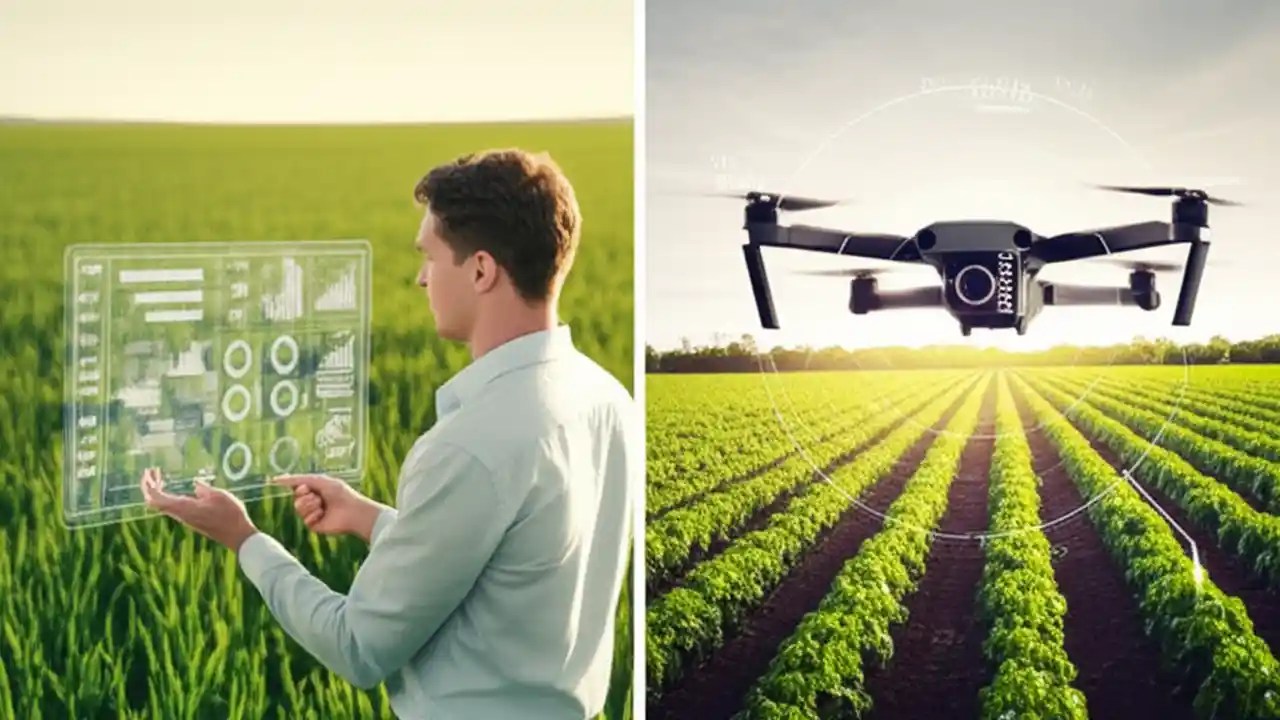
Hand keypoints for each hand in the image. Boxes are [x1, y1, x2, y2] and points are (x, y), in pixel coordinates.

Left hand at [140, 468, 257, 551]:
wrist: (237, 535)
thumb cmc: (230, 514)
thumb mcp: (219, 496)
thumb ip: (204, 489)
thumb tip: (195, 484)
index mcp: (184, 507)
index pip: (156, 497)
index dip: (149, 484)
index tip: (150, 471)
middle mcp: (181, 514)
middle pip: (154, 502)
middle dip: (149, 486)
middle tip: (152, 472)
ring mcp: (185, 519)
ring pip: (161, 505)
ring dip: (157, 491)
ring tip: (159, 477)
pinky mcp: (190, 520)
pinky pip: (170, 508)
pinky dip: (166, 497)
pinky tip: (172, 490)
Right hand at [273, 474, 382, 541]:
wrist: (351, 510)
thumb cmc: (339, 493)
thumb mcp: (318, 480)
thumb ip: (297, 479)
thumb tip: (276, 478)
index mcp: (315, 489)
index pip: (296, 487)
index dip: (299, 487)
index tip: (306, 487)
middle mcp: (313, 501)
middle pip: (295, 498)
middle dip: (305, 496)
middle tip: (318, 497)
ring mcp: (313, 514)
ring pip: (298, 508)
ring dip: (309, 505)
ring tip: (322, 505)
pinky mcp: (314, 525)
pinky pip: (304, 519)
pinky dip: (313, 515)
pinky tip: (323, 515)